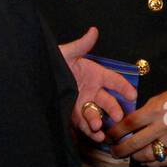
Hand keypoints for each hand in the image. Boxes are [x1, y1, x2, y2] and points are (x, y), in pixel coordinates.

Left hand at [58, 26, 137, 140]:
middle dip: (114, 109)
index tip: (133, 95)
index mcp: (94, 74)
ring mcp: (84, 104)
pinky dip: (92, 131)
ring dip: (101, 121)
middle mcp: (92, 90)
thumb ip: (81, 45)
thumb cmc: (50, 64)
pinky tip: (96, 135)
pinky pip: (85, 124)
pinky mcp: (73, 115)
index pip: (114, 80)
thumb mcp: (65, 53)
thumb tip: (93, 31)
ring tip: (100, 129)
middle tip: (119, 116)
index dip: (124, 87)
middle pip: (108, 101)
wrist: (33, 78)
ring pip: (97, 114)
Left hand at [106, 86, 166, 166]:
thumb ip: (144, 111)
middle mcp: (164, 125)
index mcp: (156, 109)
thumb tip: (128, 124)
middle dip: (121, 149)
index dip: (116, 132)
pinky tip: (146, 161)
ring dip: (135, 157)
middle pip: (136, 143)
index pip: (130, 123)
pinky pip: (163, 161)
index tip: (109, 136)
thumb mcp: (160, 98)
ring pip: (148, 155)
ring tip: (131, 155)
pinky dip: (151, 164)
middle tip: (114, 151)